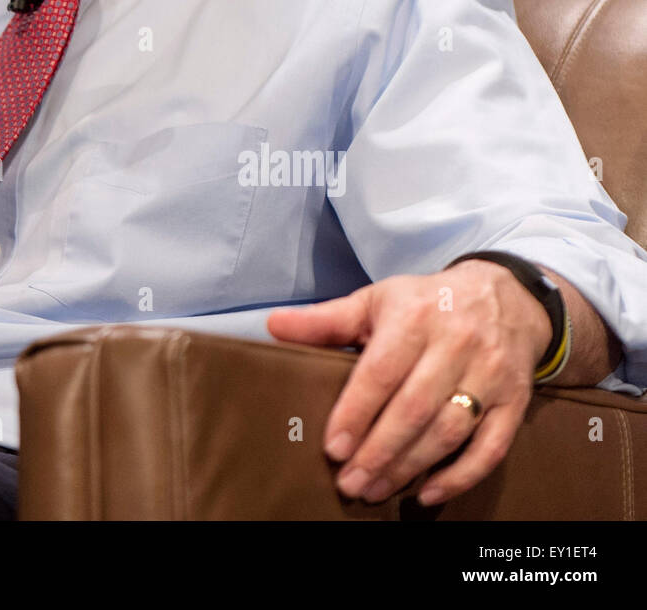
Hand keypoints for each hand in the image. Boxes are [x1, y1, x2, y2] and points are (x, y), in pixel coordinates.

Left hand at [266, 259, 551, 506]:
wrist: (504, 297)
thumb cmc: (425, 303)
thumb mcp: (375, 300)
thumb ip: (325, 319)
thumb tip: (273, 326)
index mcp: (414, 318)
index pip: (381, 372)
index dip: (356, 413)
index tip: (333, 447)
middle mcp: (455, 346)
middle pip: (414, 409)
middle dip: (379, 451)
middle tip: (349, 482)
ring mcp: (490, 376)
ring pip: (448, 432)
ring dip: (410, 467)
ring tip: (375, 489)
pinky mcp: (515, 402)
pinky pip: (491, 447)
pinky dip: (461, 476)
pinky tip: (428, 493)